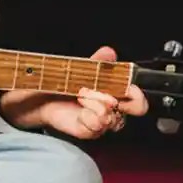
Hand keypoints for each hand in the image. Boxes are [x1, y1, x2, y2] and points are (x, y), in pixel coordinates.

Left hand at [0, 46, 148, 139]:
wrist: (43, 96)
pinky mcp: (89, 130)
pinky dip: (87, 115)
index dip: (136, 95)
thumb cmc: (65, 83)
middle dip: (116, 98)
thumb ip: (99, 62)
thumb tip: (110, 52)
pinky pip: (96, 125)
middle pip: (133, 111)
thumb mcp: (84, 69)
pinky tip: (78, 109)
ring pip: (111, 116)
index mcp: (116, 93)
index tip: (126, 88)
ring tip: (81, 95)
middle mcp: (113, 109)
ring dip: (95, 103)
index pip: (139, 100)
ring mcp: (102, 121)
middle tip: (98, 90)